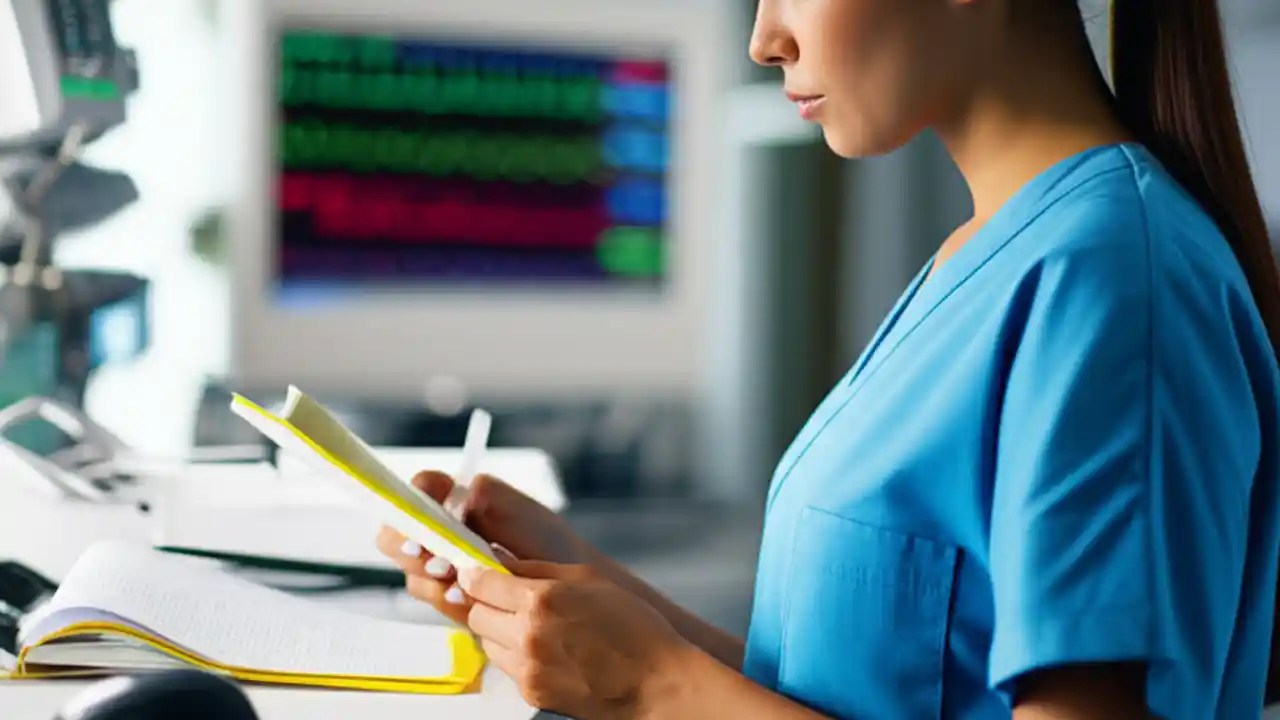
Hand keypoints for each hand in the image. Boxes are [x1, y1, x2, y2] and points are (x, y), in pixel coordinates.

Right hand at [375, 471, 590, 623]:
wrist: (569, 588)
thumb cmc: (546, 542)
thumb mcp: (518, 510)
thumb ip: (485, 495)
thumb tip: (454, 494)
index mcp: (453, 503)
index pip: (414, 493)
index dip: (407, 501)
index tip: (420, 515)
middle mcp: (440, 535)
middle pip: (395, 536)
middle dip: (408, 547)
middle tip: (433, 557)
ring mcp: (441, 569)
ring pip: (412, 573)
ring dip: (429, 576)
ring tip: (455, 577)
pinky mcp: (450, 599)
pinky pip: (433, 600)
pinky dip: (445, 599)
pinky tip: (465, 598)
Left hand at [459, 559, 692, 718]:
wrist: (656, 683)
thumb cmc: (633, 628)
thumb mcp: (589, 579)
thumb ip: (537, 568)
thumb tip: (498, 558)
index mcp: (541, 600)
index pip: (480, 582)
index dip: (476, 574)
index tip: (479, 572)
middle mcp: (527, 636)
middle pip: (476, 614)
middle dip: (488, 603)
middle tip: (511, 599)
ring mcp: (527, 668)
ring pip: (487, 643)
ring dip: (500, 631)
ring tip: (534, 627)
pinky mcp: (532, 693)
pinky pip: (507, 667)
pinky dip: (516, 656)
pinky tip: (546, 650)